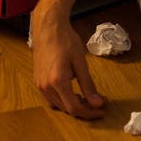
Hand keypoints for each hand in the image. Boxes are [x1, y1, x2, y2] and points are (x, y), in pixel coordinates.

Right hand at [31, 4, 105, 118]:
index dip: (90, 112)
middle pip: (66, 108)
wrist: (48, 28)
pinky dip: (63, 100)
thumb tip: (97, 103)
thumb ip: (88, 85)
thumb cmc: (66, 41)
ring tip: (87, 98)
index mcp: (58, 82)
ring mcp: (40, 85)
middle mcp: (46, 87)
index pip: (75, 108)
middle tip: (99, 102)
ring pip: (58, 105)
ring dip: (73, 105)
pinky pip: (50, 99)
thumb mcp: (80, 62)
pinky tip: (73, 93)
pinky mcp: (38, 81)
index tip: (102, 110)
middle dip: (84, 108)